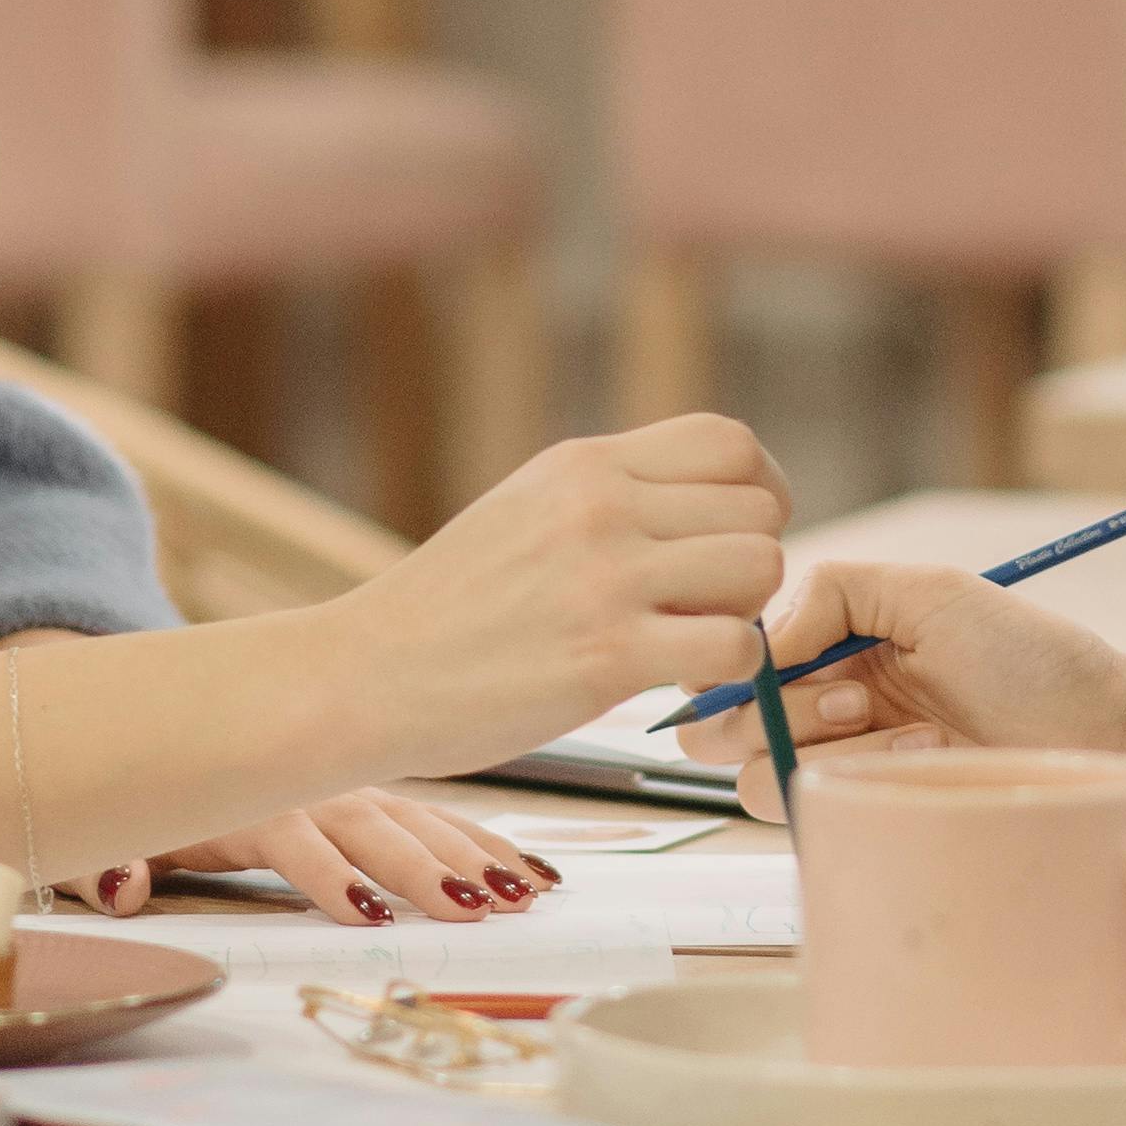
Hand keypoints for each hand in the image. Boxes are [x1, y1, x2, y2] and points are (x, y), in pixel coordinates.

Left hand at [129, 795, 560, 930]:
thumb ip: (113, 865)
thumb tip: (122, 891)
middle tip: (477, 908)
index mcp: (252, 801)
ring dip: (474, 856)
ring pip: (422, 819)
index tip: (367, 913)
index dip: (329, 877)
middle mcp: (314, 784)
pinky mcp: (377, 790)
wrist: (171, 719)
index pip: (296, 841)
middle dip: (426, 870)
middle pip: (376, 829)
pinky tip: (533, 870)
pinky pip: (439, 815)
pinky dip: (486, 841)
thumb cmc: (149, 795)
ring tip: (522, 895)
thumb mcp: (118, 829)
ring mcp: (353, 784)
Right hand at [341, 414, 793, 782]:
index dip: (758, 493)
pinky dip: (730, 672)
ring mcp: (605, 578)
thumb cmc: (448, 608)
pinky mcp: (607, 657)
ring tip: (692, 643)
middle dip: (752, 562)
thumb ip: (608, 497)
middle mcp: (601, 505)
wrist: (364, 674)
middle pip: (760, 505)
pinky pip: (735, 647)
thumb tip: (703, 507)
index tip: (730, 541)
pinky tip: (679, 683)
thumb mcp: (527, 510)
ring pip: (761, 565)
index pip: (731, 442)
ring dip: (747, 614)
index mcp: (584, 463)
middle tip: (708, 609)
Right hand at [685, 558, 1125, 819]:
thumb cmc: (1028, 655)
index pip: (736, 659)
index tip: (778, 655)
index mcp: (833, 645)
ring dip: (822, 742)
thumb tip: (762, 640)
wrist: (1099, 733)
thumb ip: (832, 592)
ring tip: (908, 726)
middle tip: (856, 694)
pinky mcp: (865, 817)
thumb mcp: (928, 591)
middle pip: (719, 724)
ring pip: (752, 771)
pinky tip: (923, 755)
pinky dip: (858, 776)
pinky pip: (808, 808)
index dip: (735, 661)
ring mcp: (844, 768)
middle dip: (771, 707)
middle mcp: (825, 708)